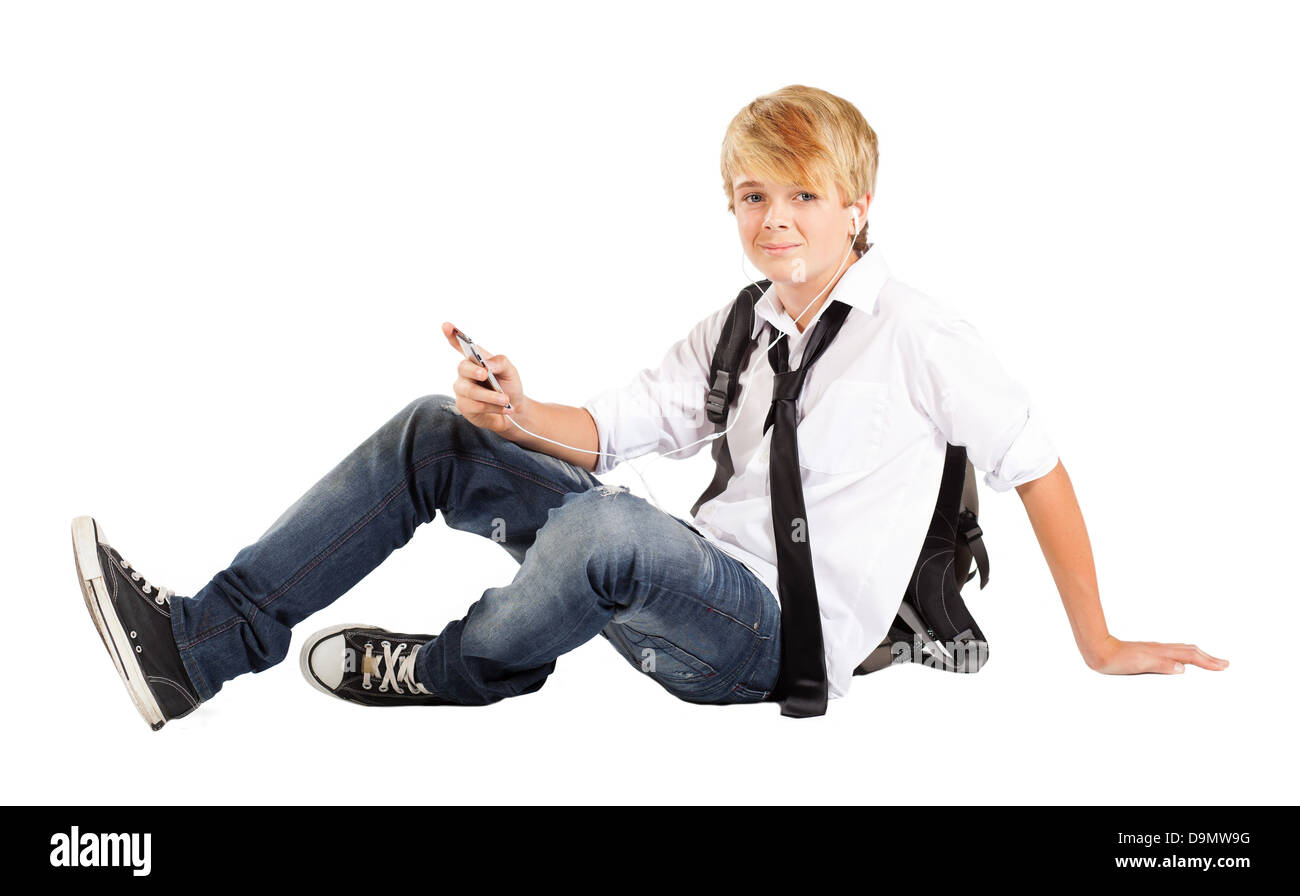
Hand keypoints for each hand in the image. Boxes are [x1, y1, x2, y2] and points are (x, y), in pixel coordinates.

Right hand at [441, 322, 527, 433]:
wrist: (514, 410)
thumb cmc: (509, 386)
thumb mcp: (510, 371)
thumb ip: (500, 363)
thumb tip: (486, 364)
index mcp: (476, 359)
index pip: (460, 345)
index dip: (452, 335)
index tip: (446, 325)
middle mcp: (466, 373)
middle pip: (463, 368)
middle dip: (474, 371)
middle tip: (484, 374)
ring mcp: (463, 389)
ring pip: (469, 390)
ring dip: (489, 396)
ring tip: (505, 399)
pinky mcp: (464, 406)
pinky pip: (474, 406)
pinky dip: (491, 407)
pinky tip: (503, 408)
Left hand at [1083, 635, 1228, 674]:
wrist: (1098, 649)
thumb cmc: (1116, 659)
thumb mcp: (1139, 664)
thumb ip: (1161, 665)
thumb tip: (1182, 668)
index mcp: (1162, 653)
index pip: (1190, 656)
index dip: (1208, 662)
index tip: (1223, 666)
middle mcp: (1160, 649)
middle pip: (1190, 651)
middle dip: (1208, 658)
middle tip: (1224, 664)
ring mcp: (1154, 650)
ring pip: (1182, 650)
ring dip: (1199, 655)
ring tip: (1209, 660)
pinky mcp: (1148, 652)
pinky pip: (1173, 652)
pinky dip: (1185, 655)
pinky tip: (1181, 660)